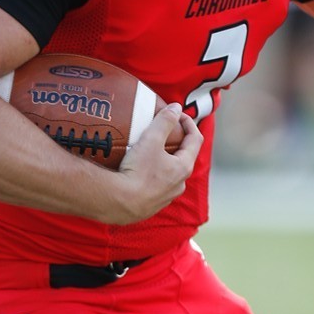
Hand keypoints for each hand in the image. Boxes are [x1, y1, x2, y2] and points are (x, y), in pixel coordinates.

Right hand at [110, 105, 202, 223]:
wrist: (118, 203)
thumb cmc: (137, 171)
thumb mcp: (151, 140)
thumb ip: (165, 121)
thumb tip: (176, 107)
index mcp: (183, 167)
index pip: (195, 139)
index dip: (188, 123)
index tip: (177, 114)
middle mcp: (179, 184)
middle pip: (183, 158)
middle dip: (175, 143)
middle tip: (162, 132)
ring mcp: (166, 197)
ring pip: (169, 174)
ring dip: (163, 161)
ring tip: (147, 152)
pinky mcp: (151, 206)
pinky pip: (155, 187)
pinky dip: (151, 176)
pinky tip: (137, 171)